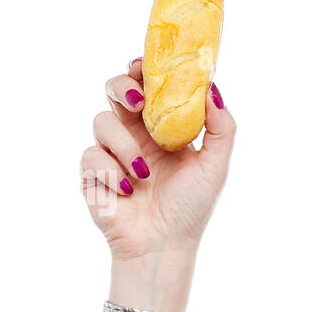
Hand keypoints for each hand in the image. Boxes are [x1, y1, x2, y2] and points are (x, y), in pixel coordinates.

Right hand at [80, 58, 236, 263]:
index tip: (147, 65)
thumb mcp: (215, 166)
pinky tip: (129, 191)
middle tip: (136, 100)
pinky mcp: (92, 172)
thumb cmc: (191, 207)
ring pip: (101, 121)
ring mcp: (111, 152)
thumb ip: (221, 126)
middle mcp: (135, 134)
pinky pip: (91, 156)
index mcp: (163, 127)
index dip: (144, 70)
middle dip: (122, 87)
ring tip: (144, 173)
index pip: (149, 86)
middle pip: (115, 90)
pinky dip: (111, 172)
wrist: (163, 247)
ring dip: (124, 146)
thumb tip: (212, 87)